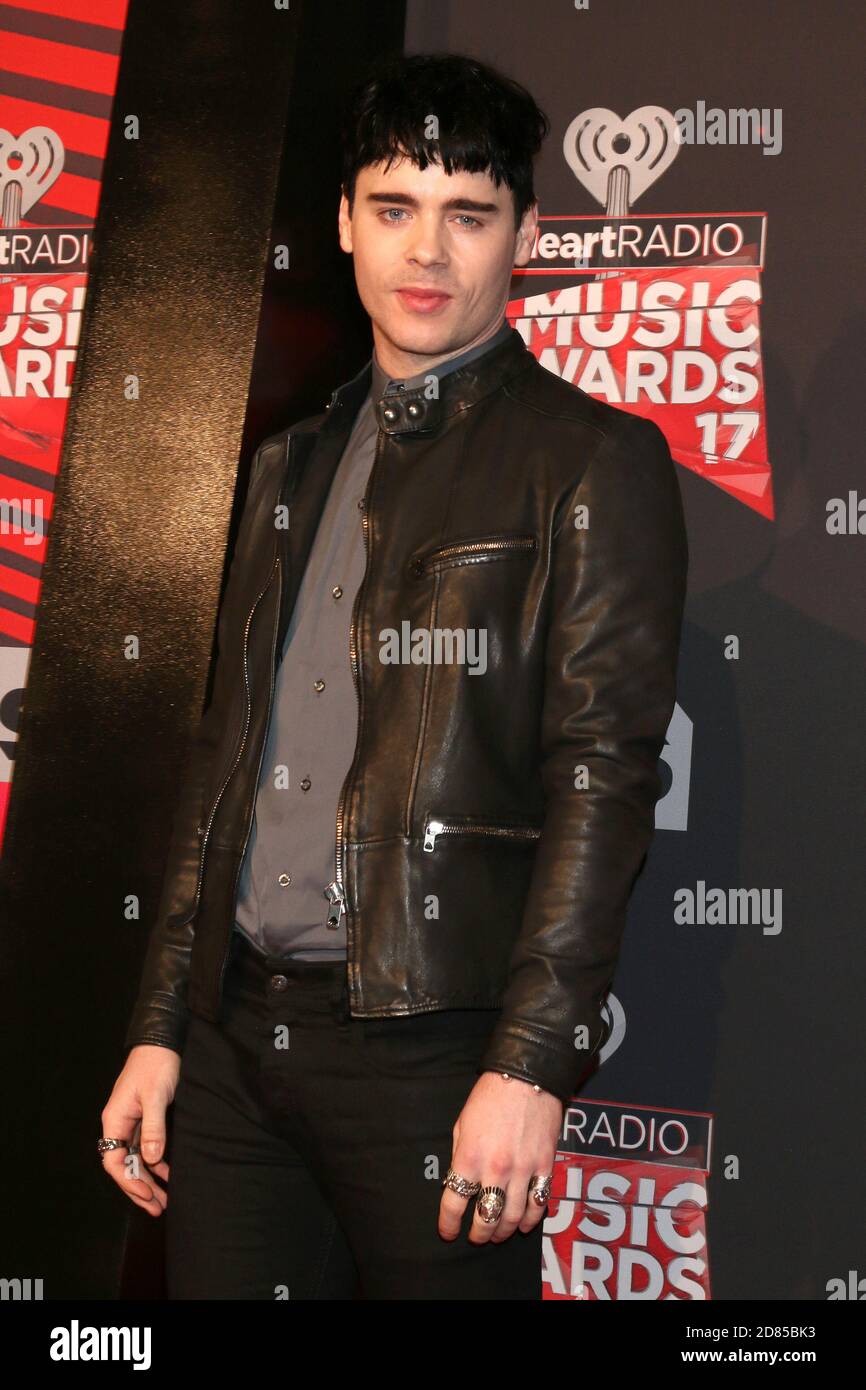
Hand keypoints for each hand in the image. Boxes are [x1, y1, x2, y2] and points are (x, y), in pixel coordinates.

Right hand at [100, 1044, 180, 1215]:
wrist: (163, 1041)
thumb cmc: (156, 1064)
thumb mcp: (155, 1096)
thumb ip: (153, 1127)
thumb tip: (151, 1159)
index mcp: (114, 1119)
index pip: (114, 1161)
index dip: (129, 1181)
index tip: (147, 1195)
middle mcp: (119, 1123)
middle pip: (124, 1165)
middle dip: (139, 1188)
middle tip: (158, 1208)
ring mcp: (131, 1122)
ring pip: (136, 1159)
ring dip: (148, 1179)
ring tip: (163, 1201)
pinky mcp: (144, 1118)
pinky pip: (145, 1148)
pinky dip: (155, 1163)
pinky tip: (167, 1174)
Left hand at [439, 1070, 562, 1243]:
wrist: (526, 1078)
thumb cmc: (489, 1097)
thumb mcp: (462, 1125)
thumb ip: (460, 1156)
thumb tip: (459, 1183)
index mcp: (469, 1158)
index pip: (454, 1203)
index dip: (448, 1223)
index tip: (447, 1231)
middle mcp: (496, 1169)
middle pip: (486, 1218)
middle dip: (479, 1234)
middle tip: (475, 1237)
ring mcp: (523, 1170)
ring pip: (514, 1217)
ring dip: (504, 1231)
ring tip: (497, 1234)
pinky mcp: (545, 1167)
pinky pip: (539, 1203)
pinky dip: (532, 1219)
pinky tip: (524, 1224)